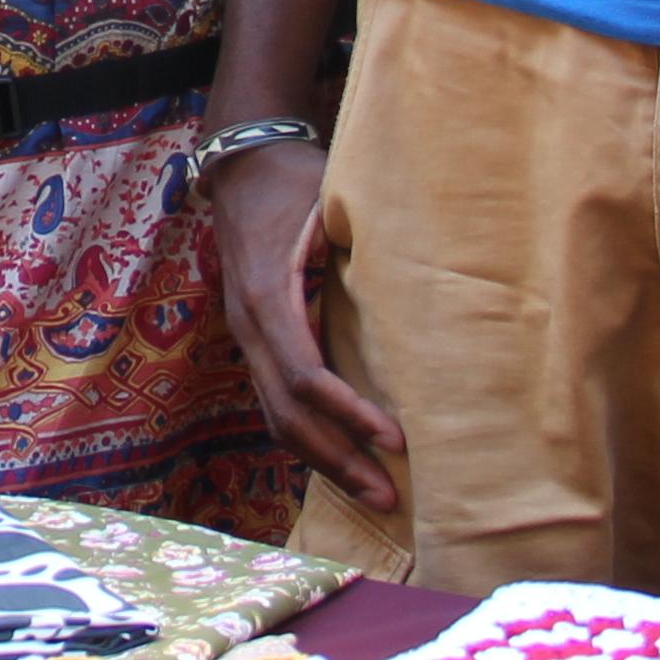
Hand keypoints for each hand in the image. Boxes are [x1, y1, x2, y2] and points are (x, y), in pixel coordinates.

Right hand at [209, 143, 403, 515]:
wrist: (243, 165)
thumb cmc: (295, 179)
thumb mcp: (329, 200)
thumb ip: (359, 240)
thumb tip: (416, 279)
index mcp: (268, 297)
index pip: (307, 375)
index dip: (348, 413)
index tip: (394, 438)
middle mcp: (250, 326)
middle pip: (287, 414)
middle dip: (338, 459)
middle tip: (389, 494)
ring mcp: (246, 337)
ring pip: (277, 416)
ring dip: (324, 459)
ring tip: (373, 490)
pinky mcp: (255, 341)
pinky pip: (276, 402)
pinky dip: (309, 437)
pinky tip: (343, 458)